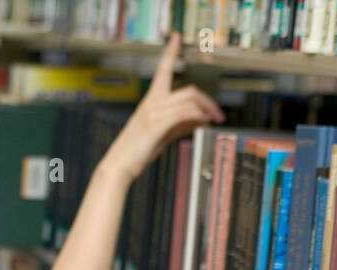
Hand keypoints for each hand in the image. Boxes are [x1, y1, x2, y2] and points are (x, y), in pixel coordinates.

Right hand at [100, 32, 224, 183]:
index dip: (170, 51)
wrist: (118, 165)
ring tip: (213, 121)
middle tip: (217, 115)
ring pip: (190, 100)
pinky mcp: (156, 124)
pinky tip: (203, 123)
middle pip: (190, 91)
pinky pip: (184, 113)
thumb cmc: (136, 151)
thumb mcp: (161, 134)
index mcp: (151, 101)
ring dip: (207, 110)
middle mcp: (153, 102)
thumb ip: (181, 124)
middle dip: (209, 102)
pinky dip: (198, 116)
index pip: (163, 69)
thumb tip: (201, 118)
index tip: (176, 36)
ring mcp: (154, 112)